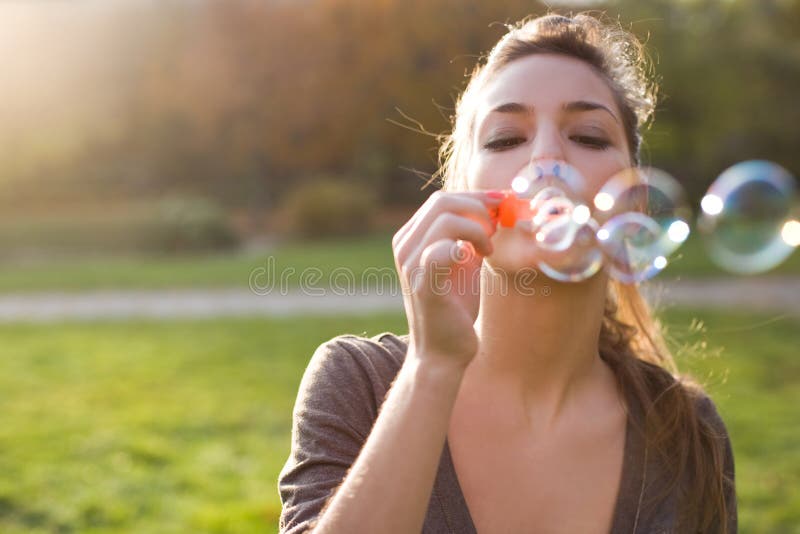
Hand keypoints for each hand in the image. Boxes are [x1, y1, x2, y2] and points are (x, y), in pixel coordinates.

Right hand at [392, 190, 501, 369]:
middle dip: (479, 207)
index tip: (503, 202)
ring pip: (446, 220)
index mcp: (411, 238)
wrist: (444, 351)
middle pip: (442, 202)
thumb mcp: (465, 263)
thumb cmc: (455, 306)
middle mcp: (405, 247)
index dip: (476, 196)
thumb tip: (497, 209)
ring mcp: (411, 265)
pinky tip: (480, 258)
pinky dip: (466, 246)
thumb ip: (472, 236)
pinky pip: (443, 250)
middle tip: (499, 226)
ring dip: (478, 229)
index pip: (441, 200)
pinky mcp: (425, 285)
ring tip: (489, 249)